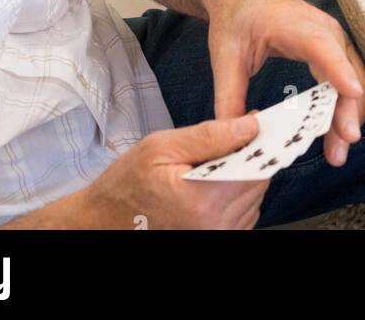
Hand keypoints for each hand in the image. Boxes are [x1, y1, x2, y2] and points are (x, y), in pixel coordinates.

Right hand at [81, 115, 269, 229]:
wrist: (106, 220)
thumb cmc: (128, 183)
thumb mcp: (162, 146)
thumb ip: (210, 136)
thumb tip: (249, 125)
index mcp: (202, 200)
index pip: (256, 167)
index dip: (258, 141)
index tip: (256, 123)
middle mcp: (214, 226)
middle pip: (258, 183)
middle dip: (249, 157)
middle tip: (230, 138)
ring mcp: (216, 238)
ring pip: (254, 199)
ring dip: (244, 177)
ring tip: (213, 165)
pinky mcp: (215, 241)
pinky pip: (244, 215)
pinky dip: (236, 196)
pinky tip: (214, 184)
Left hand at [207, 0, 364, 168]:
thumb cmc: (236, 18)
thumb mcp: (225, 57)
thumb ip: (229, 98)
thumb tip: (236, 136)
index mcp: (294, 25)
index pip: (322, 46)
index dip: (338, 69)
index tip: (352, 92)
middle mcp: (322, 29)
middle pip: (345, 70)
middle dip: (348, 109)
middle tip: (343, 144)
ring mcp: (332, 39)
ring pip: (352, 79)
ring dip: (348, 115)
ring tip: (336, 152)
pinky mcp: (332, 50)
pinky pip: (346, 80)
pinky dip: (343, 107)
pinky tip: (334, 134)